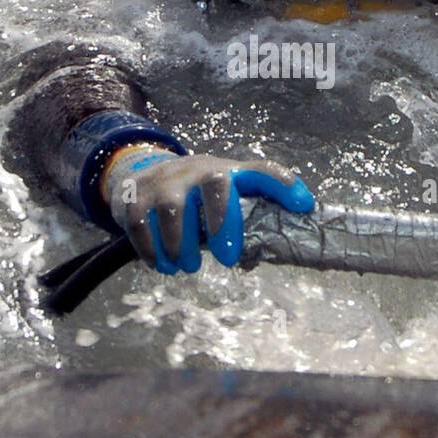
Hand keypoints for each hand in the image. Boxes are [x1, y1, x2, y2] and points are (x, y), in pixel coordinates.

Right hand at [104, 148, 314, 273]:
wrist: (139, 174)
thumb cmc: (194, 196)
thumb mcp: (222, 196)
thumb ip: (248, 214)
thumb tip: (275, 240)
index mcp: (225, 172)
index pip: (259, 171)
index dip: (282, 184)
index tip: (304, 204)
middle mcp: (196, 170)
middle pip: (214, 185)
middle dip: (222, 224)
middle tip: (228, 259)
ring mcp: (163, 182)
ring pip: (173, 210)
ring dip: (182, 246)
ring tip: (188, 267)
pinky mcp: (134, 198)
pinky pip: (140, 225)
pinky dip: (152, 250)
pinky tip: (162, 265)